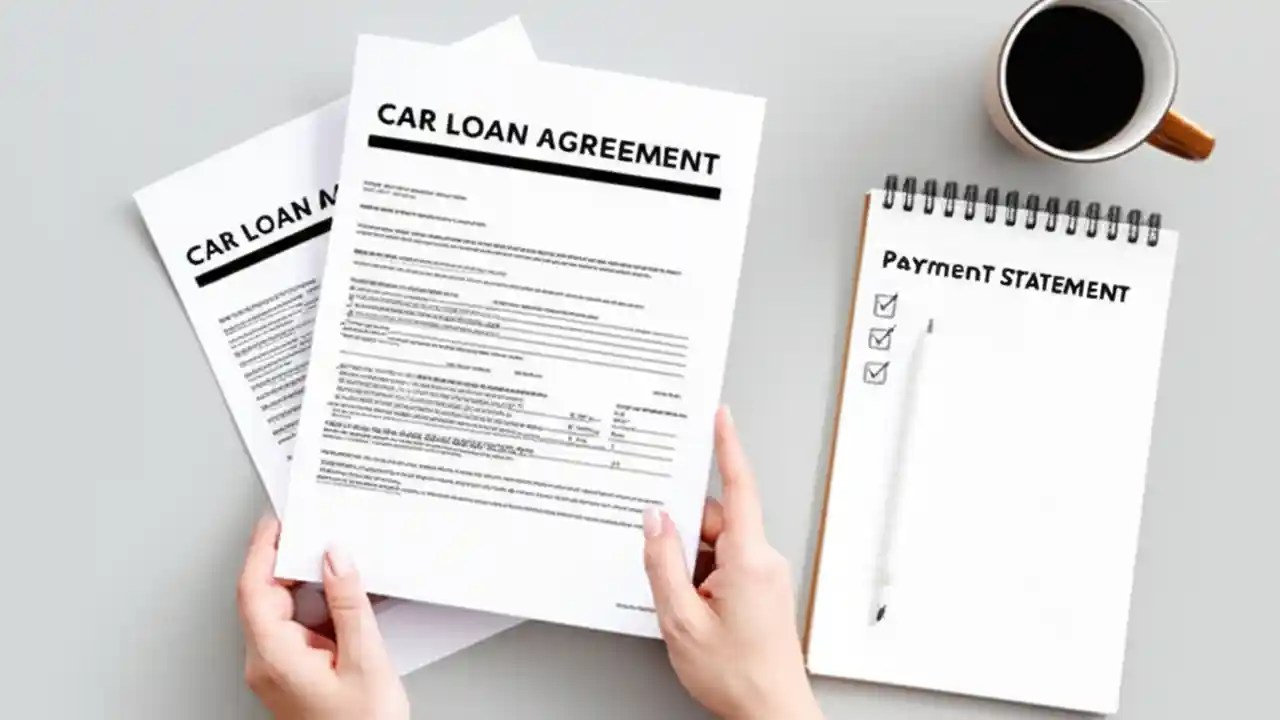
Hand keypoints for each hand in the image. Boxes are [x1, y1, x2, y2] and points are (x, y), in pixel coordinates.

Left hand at [236, 516, 408, 719]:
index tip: (278, 520)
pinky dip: (312, 605)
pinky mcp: (292, 674)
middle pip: (262, 596)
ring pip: (278, 611)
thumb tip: (335, 557)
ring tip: (330, 558)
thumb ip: (349, 602)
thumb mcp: (365, 658)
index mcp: (274, 657)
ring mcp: (276, 671)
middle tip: (310, 528)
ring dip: (301, 583)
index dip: (262, 549)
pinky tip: (338, 596)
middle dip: (284, 560)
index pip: (254, 588)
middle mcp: (266, 664)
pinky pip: (293, 628)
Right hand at [643, 407, 821, 719]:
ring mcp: (766, 576)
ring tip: (682, 607)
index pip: (738, 487)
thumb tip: (654, 522)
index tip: (720, 416)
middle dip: (684, 536)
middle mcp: (764, 561)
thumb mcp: (681, 620)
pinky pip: (726, 565)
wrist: (772, 712)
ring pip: (718, 546)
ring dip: (692, 565)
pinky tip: (691, 608)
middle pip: (717, 521)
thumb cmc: (737, 676)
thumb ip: (663, 564)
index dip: (727, 446)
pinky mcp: (763, 590)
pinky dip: (702, 578)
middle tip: (662, 568)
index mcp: (749, 560)